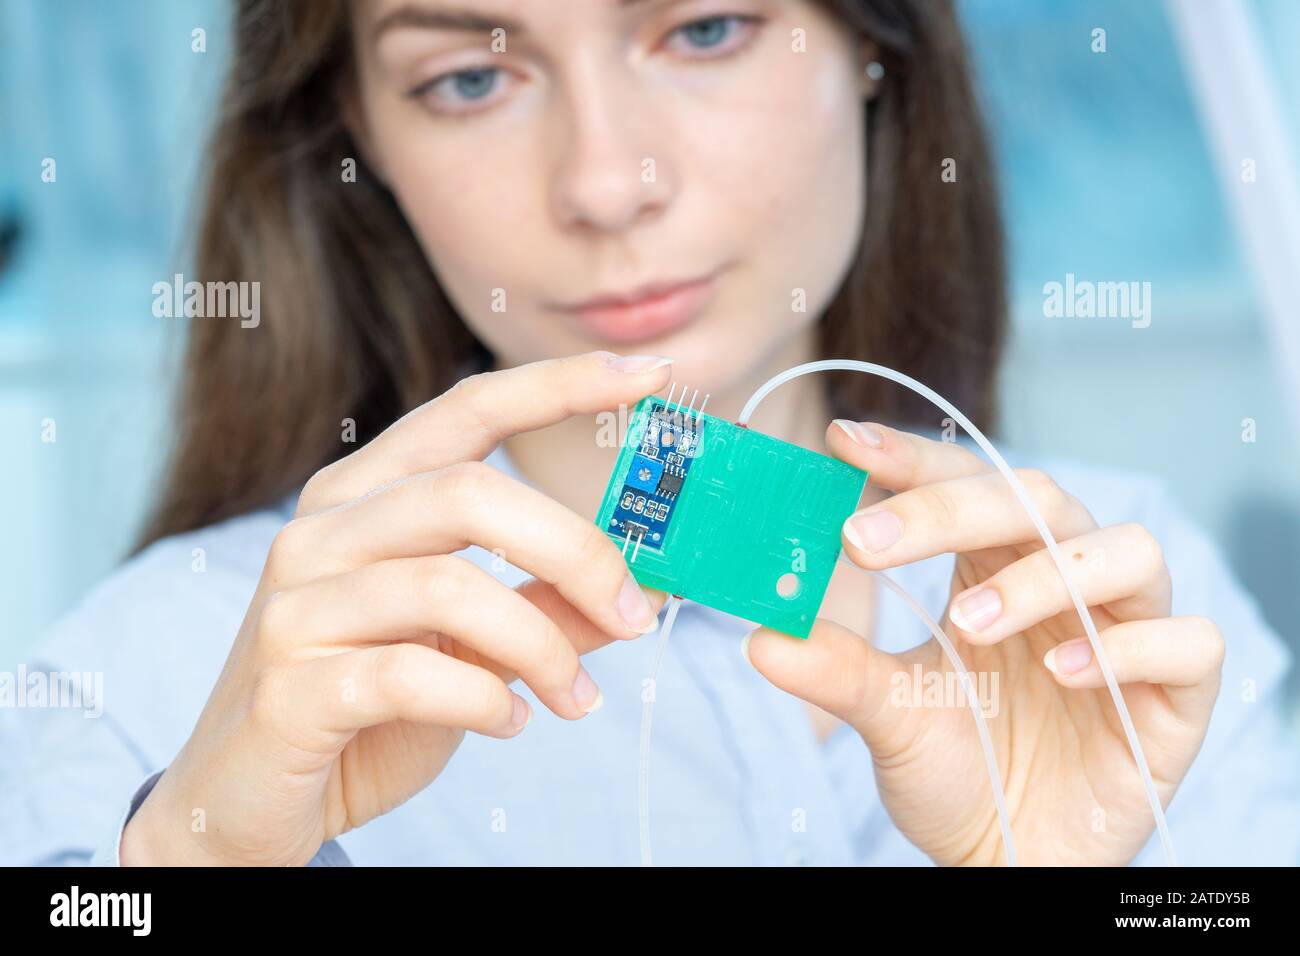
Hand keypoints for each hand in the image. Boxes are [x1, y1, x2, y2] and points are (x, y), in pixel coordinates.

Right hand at [122, 351, 670, 865]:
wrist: (249, 802)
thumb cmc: (367, 709)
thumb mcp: (470, 647)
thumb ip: (546, 608)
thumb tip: (646, 587)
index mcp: (365, 495)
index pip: (467, 410)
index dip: (560, 385)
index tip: (649, 372)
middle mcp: (322, 530)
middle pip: (470, 491)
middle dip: (576, 549)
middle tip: (635, 611)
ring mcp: (296, 604)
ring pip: (447, 587)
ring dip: (543, 647)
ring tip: (575, 697)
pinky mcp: (289, 687)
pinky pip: (411, 676)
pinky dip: (483, 702)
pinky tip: (508, 723)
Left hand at [744, 421, 1223, 865]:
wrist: (1008, 860)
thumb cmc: (958, 770)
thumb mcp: (887, 715)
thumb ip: (836, 670)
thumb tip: (762, 637)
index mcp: (998, 568)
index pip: (967, 484)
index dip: (912, 460)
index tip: (844, 443)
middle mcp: (1066, 585)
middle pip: (1038, 500)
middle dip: (949, 510)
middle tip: (862, 543)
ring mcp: (1126, 634)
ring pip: (1125, 553)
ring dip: (1041, 575)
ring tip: (964, 621)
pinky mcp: (1175, 699)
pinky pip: (1188, 644)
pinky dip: (1127, 648)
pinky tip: (1060, 671)